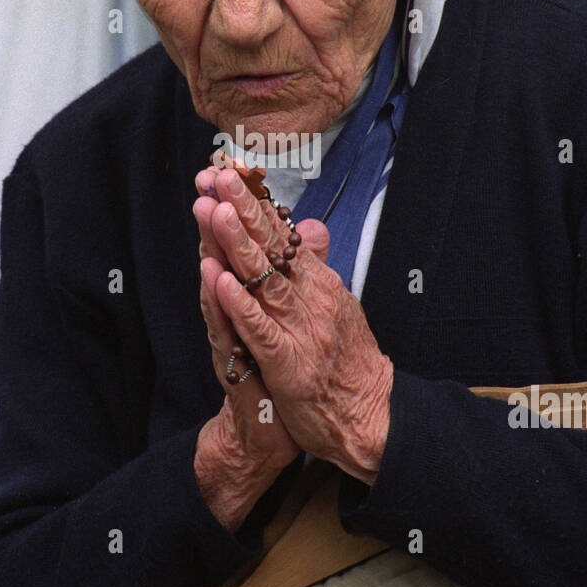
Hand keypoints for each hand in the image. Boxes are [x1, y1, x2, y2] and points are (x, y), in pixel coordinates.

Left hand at [193, 161, 392, 485]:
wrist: (369, 416)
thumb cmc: (346, 362)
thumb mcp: (335, 303)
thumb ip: (317, 265)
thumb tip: (309, 226)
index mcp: (317, 283)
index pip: (282, 233)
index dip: (255, 201)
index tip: (231, 169)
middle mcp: (309, 299)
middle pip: (271, 247)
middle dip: (243, 209)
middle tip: (218, 176)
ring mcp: (299, 329)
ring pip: (263, 281)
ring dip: (238, 246)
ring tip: (216, 213)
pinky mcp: (287, 364)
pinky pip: (259, 331)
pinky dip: (240, 306)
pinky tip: (221, 282)